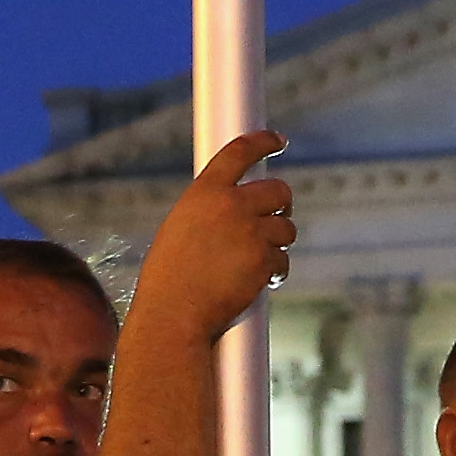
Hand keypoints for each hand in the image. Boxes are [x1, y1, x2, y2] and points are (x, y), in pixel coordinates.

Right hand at [139, 132, 300, 334]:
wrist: (173, 314)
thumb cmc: (169, 279)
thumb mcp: (180, 229)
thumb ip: (209, 212)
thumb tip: (236, 208)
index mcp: (204, 193)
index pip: (239, 152)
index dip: (262, 141)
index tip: (276, 140)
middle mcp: (230, 205)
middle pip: (277, 190)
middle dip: (281, 204)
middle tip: (277, 215)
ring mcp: (251, 232)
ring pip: (286, 228)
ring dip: (278, 242)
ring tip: (258, 261)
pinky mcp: (264, 260)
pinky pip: (282, 260)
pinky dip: (274, 272)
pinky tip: (258, 283)